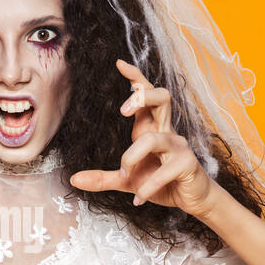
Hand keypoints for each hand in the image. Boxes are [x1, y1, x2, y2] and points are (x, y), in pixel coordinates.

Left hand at [69, 58, 219, 217]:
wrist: (191, 201)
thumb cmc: (163, 183)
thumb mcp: (127, 181)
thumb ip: (102, 178)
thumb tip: (73, 179)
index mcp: (151, 128)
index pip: (146, 94)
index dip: (136, 78)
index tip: (119, 64)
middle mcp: (166, 131)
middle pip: (162, 97)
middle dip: (142, 97)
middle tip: (122, 111)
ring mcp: (179, 146)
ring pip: (154, 139)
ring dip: (132, 157)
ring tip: (125, 176)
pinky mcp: (187, 163)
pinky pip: (163, 171)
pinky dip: (147, 186)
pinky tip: (139, 198)